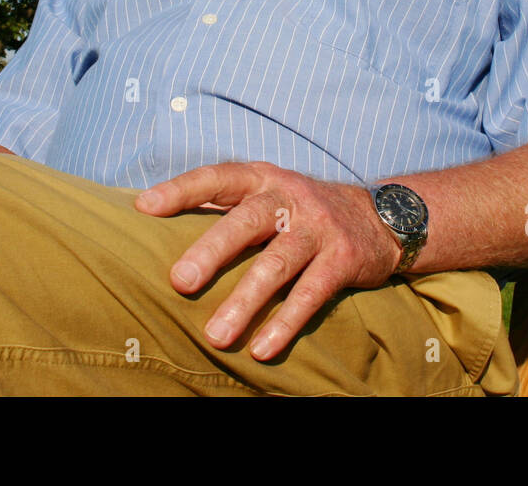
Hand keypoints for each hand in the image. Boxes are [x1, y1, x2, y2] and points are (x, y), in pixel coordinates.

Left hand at [134, 161, 401, 360]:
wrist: (383, 217)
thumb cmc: (302, 210)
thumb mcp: (268, 193)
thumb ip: (224, 203)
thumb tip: (154, 212)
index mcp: (263, 180)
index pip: (217, 178)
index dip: (182, 190)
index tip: (144, 208)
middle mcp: (290, 198)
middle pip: (246, 222)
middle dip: (212, 251)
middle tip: (179, 282)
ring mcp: (318, 228)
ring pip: (277, 264)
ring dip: (245, 302)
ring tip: (216, 337)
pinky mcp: (342, 259)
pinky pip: (310, 294)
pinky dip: (286, 323)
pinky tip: (262, 350)